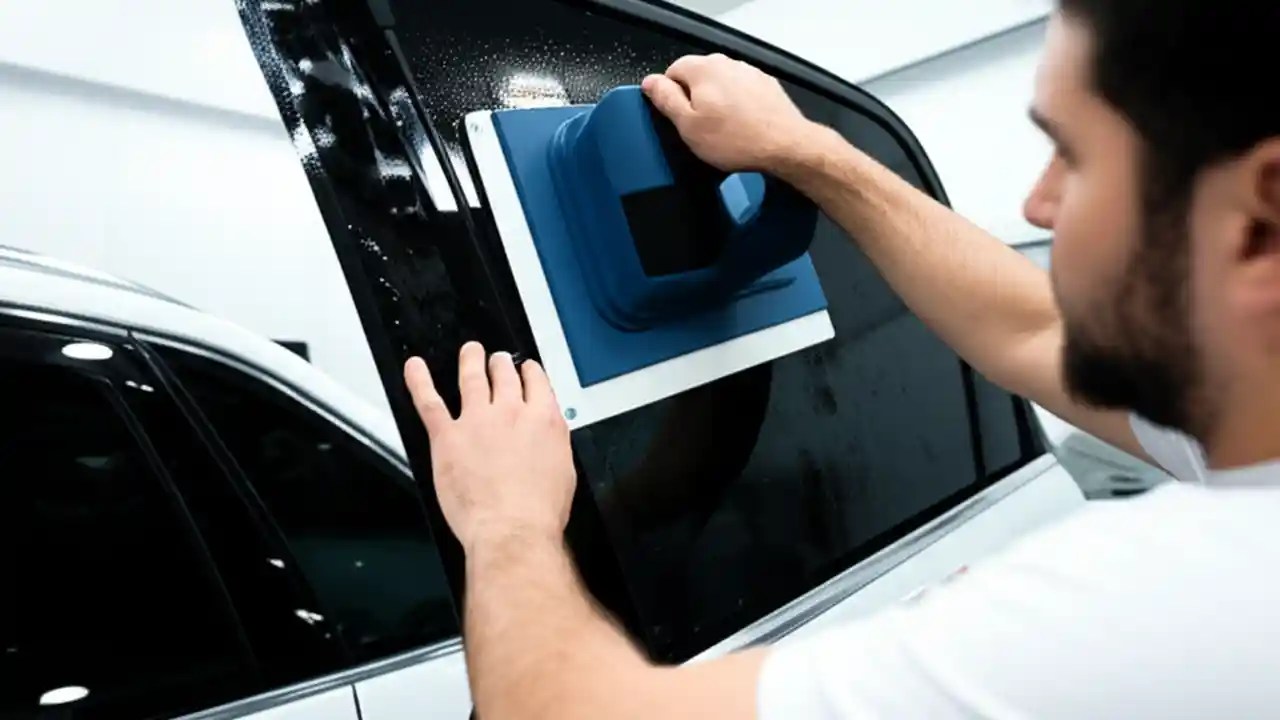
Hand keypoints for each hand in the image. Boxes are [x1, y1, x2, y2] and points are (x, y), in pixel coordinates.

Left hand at [404, 342, 574, 550]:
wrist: (512, 529)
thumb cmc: (538, 511)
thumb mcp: (564, 472)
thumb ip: (552, 444)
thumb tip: (547, 439)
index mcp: (543, 420)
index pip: (536, 382)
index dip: (529, 372)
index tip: (526, 370)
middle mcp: (510, 412)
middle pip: (504, 375)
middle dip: (501, 364)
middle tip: (497, 360)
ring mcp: (476, 421)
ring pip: (471, 378)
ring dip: (470, 360)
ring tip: (470, 352)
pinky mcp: (447, 436)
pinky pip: (429, 402)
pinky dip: (419, 381)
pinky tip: (414, 368)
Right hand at [642, 54, 815, 173]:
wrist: (785, 145)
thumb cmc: (737, 139)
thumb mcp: (687, 125)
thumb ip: (665, 99)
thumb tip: (650, 82)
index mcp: (702, 69)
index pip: (672, 72)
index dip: (670, 97)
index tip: (678, 118)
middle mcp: (726, 64)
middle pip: (697, 77)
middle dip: (695, 100)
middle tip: (700, 129)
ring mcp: (749, 72)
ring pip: (721, 86)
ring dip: (717, 104)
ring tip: (724, 132)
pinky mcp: (765, 85)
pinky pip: (741, 93)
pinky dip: (738, 108)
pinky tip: (741, 128)